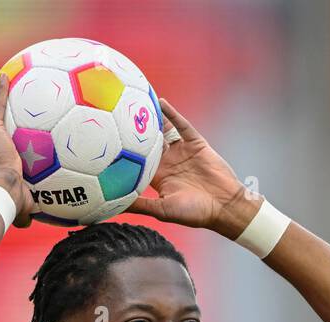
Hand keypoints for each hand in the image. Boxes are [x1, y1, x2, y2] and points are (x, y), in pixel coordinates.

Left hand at [125, 96, 258, 238]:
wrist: (224, 206)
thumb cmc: (194, 213)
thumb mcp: (162, 210)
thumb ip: (140, 205)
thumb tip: (112, 206)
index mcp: (158, 177)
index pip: (136, 161)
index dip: (122, 152)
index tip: (105, 142)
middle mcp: (168, 161)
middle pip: (147, 142)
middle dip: (133, 130)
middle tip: (113, 115)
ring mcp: (181, 151)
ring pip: (162, 130)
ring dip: (150, 118)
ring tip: (134, 102)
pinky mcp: (195, 143)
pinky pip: (181, 124)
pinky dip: (171, 113)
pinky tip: (159, 101)